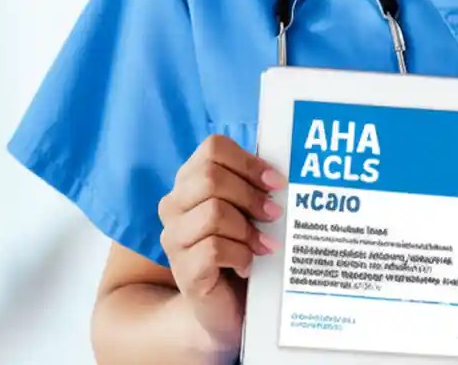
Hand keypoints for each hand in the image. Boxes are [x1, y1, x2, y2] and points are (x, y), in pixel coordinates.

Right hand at [157, 135, 285, 350]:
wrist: (227, 309)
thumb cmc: (242, 252)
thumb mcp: (249, 214)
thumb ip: (255, 188)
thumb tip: (283, 171)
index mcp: (190, 183)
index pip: (212, 149)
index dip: (248, 161)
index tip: (275, 181)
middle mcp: (174, 206)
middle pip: (211, 177)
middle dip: (250, 195)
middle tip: (274, 214)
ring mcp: (174, 239)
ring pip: (213, 212)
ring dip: (247, 229)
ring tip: (264, 244)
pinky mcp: (184, 271)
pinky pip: (214, 249)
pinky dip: (241, 255)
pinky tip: (249, 265)